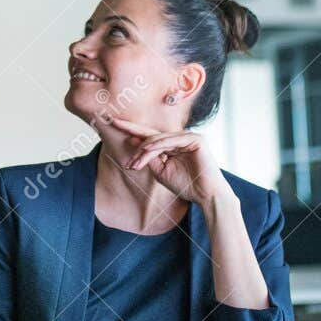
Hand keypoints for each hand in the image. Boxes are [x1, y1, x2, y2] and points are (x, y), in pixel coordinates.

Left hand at [108, 116, 235, 210]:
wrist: (205, 195)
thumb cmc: (186, 185)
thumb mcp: (161, 171)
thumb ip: (150, 159)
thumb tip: (137, 147)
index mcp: (172, 145)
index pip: (150, 137)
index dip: (133, 132)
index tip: (115, 124)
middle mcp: (180, 138)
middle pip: (152, 135)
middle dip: (134, 135)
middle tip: (116, 126)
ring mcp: (188, 136)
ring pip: (159, 139)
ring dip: (144, 151)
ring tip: (134, 163)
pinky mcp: (195, 139)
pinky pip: (172, 141)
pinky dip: (159, 145)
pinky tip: (147, 149)